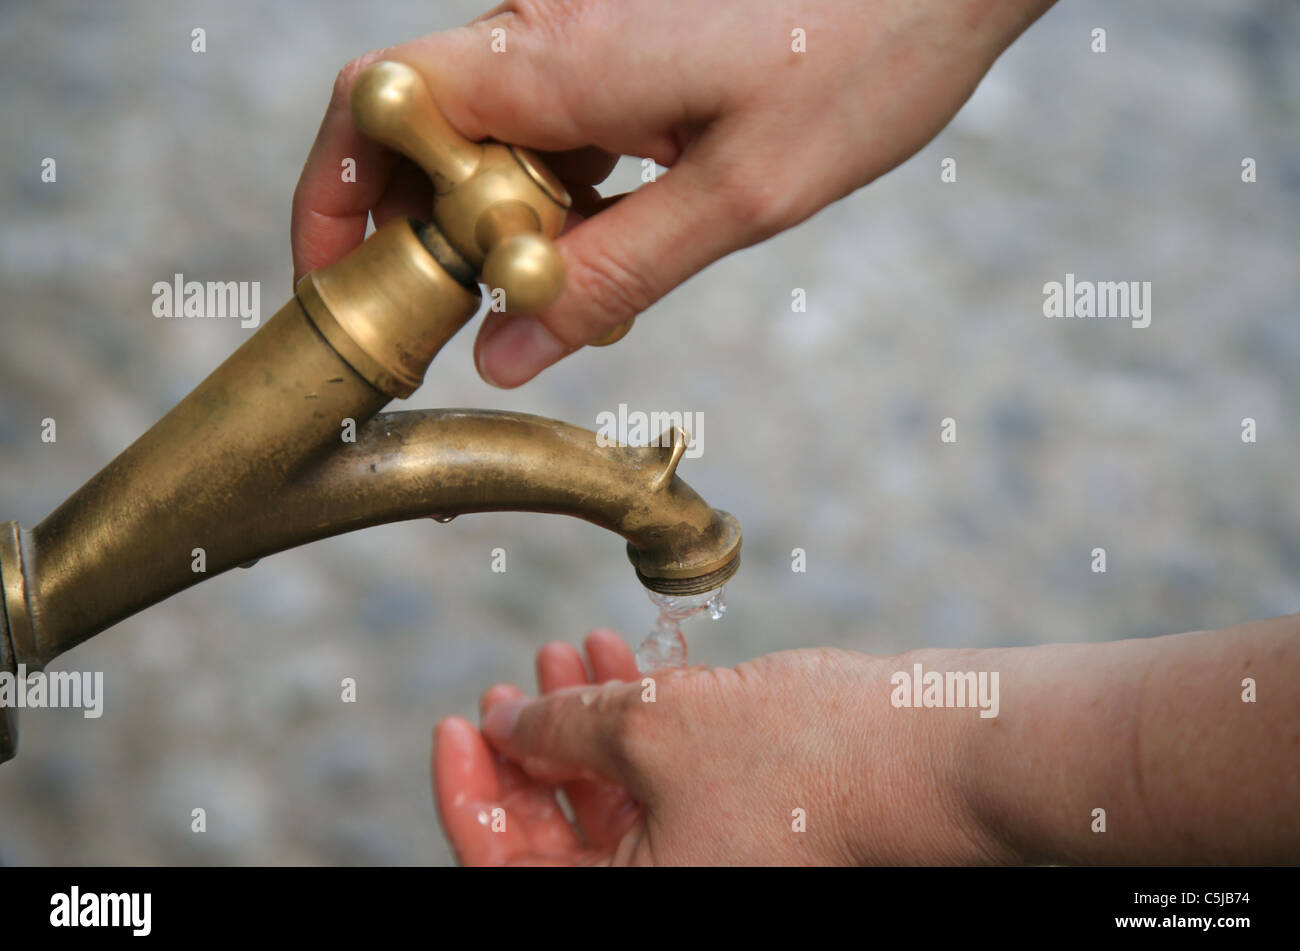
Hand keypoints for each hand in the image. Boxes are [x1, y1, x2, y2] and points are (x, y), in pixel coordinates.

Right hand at [292, 0, 1055, 386]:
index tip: (333, 285)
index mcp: (559, 56)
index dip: (332, 197)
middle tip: (450, 322)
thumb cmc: (867, 51)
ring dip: (489, 216)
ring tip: (532, 296)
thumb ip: (615, 274)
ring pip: (486, 125)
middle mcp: (549, 22)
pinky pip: (548, 112)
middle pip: (421, 124)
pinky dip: (548, 186)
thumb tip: (507, 350)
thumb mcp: (741, 196)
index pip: (380, 108)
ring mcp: (584, 19)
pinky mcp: (621, 29)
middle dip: (415, 230)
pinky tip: (592, 238)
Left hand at [432, 629, 1004, 864]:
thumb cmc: (802, 762)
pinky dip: (633, 722)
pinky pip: (660, 778)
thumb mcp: (653, 730)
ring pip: (610, 797)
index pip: (507, 864)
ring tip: (563, 651)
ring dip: (582, 720)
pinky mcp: (736, 816)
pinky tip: (616, 660)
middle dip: (529, 747)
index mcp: (633, 904)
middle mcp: (665, 891)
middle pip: (554, 834)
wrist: (927, 754)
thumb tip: (508, 722)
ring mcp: (703, 857)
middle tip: (508, 686)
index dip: (470, 790)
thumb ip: (562, 727)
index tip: (457, 725)